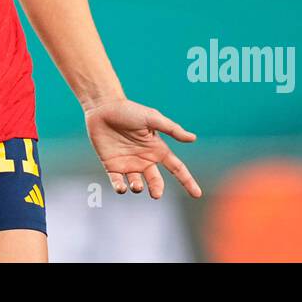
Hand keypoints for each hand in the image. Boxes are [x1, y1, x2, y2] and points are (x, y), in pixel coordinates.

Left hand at [84, 97, 201, 198]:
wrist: (103, 107)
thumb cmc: (129, 110)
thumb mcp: (152, 118)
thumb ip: (171, 129)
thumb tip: (193, 138)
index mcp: (157, 149)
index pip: (177, 168)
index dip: (188, 181)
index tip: (197, 194)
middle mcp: (144, 159)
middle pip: (156, 181)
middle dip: (157, 189)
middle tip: (156, 194)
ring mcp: (128, 164)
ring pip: (137, 185)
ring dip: (138, 188)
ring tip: (137, 185)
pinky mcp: (112, 166)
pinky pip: (118, 182)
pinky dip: (120, 188)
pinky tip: (122, 187)